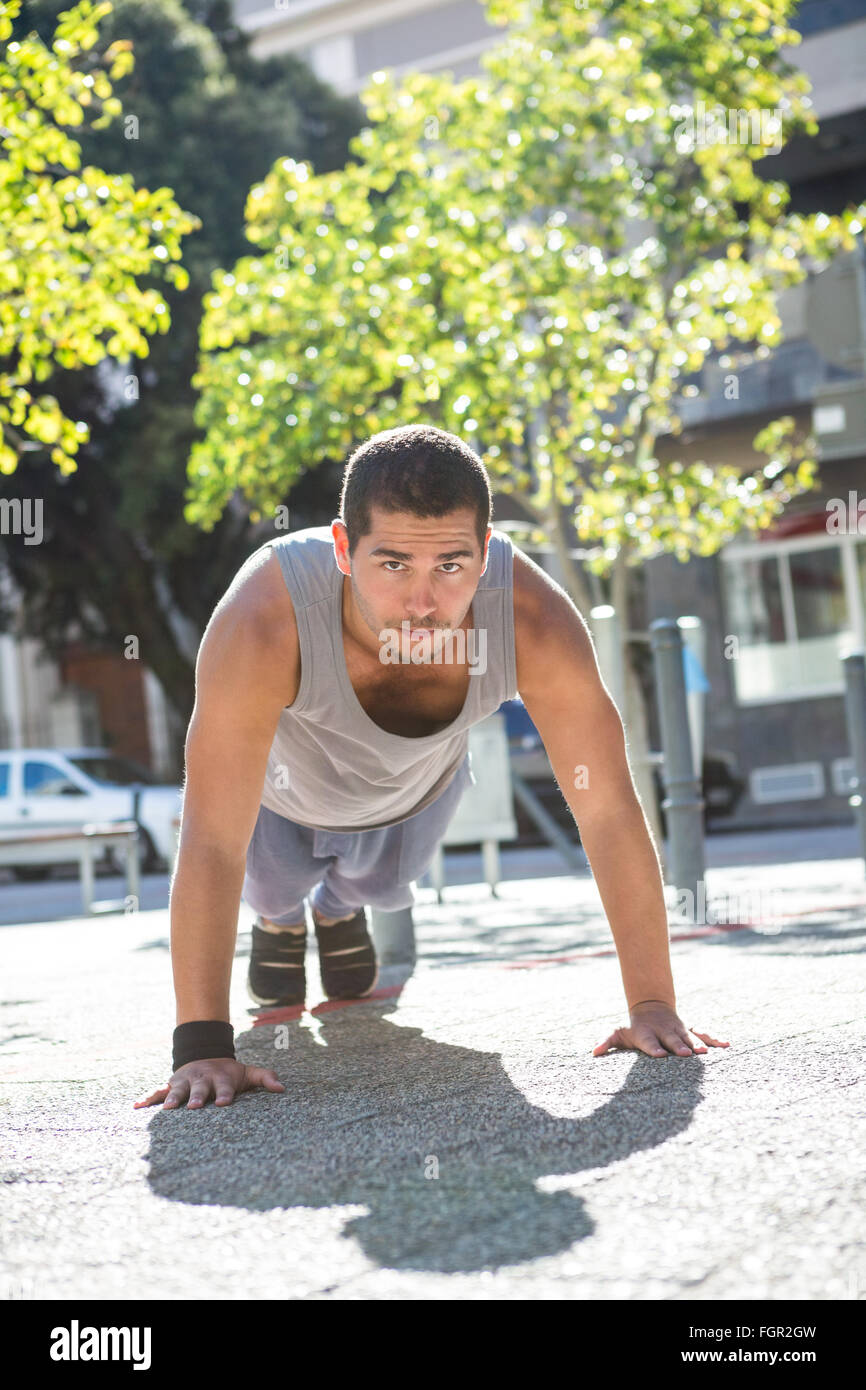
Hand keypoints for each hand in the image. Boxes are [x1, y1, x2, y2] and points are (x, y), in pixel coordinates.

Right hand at [133, 1057, 285, 1109]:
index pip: (225, 1088)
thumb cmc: (229, 1073)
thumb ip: (265, 1078)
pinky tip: (136, 1107)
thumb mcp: (248, 1073)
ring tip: (167, 1110)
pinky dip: (146, 1098)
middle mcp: (201, 1080)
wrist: (206, 1056)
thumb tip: (283, 1088)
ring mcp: (184, 1082)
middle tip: (193, 1107)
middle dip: (196, 1097)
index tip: (223, 1103)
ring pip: (177, 1090)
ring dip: (172, 1099)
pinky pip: (156, 1092)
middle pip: (199, 1089)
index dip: (225, 1095)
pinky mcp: (171, 1085)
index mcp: (221, 1079)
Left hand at [592, 1001, 729, 1058]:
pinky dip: (715, 1039)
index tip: (659, 1056)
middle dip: (679, 1047)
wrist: (651, 1008)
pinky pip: (704, 1034)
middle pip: (672, 1040)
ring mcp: (679, 1030)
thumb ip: (608, 1042)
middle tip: (686, 1055)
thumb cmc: (634, 1027)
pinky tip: (727, 1045)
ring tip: (706, 1053)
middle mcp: (665, 1032)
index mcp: (647, 1034)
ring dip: (698, 1044)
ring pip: (690, 1037)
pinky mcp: (691, 1031)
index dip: (654, 1048)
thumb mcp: (619, 1033)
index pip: (649, 1042)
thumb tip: (593, 1052)